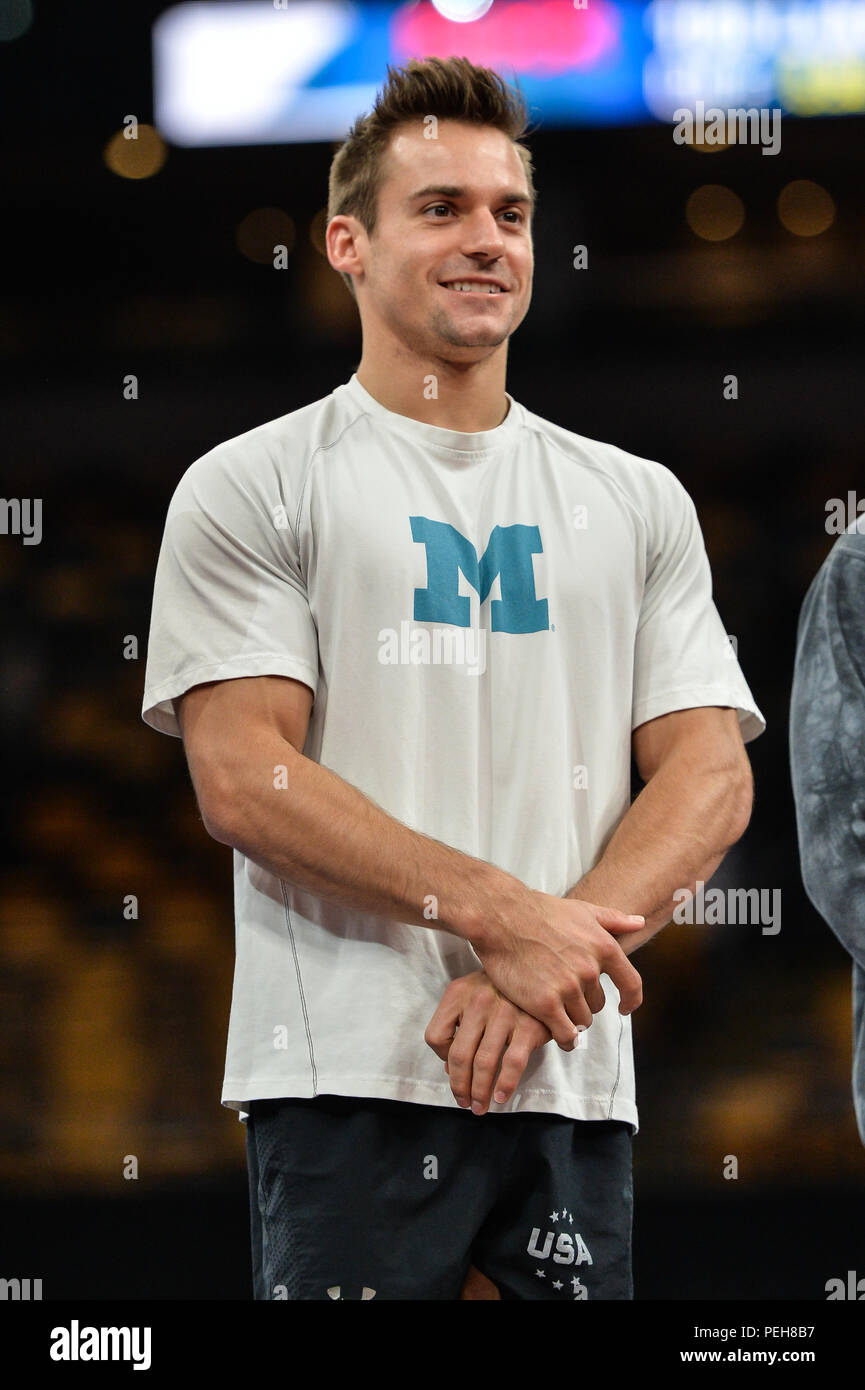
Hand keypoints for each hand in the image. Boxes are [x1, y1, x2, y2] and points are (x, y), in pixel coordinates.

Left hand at [425, 970, 552, 1113]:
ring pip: (484, 1063)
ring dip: (479, 1092)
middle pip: (458, 1055)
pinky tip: (500, 1097)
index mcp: (458, 993)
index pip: (436, 1036)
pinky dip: (504, 1085)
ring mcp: (504, 1013)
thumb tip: (450, 1069)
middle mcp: (478, 1001)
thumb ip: (457, 1026)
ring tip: (479, 1107)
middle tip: (464, 1102)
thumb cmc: (500, 989)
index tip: (452, 1070)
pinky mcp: (529, 1025)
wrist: (540, 970)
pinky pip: (512, 1063)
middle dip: (459, 1086)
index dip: (441, 1059)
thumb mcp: (471, 996)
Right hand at [469, 888, 644, 1049]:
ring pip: (582, 1020)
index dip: (631, 999)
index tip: (625, 1008)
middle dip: (584, 1002)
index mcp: (604, 947)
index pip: (631, 983)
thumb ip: (614, 919)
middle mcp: (590, 970)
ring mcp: (568, 988)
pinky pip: (565, 1034)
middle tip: (563, 994)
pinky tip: (556, 1034)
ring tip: (553, 1009)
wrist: (502, 918)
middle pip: (598, 1004)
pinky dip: (563, 1038)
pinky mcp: (545, 1003)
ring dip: (570, 1019)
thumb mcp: (582, 909)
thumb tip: (640, 922)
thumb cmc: (539, 911)